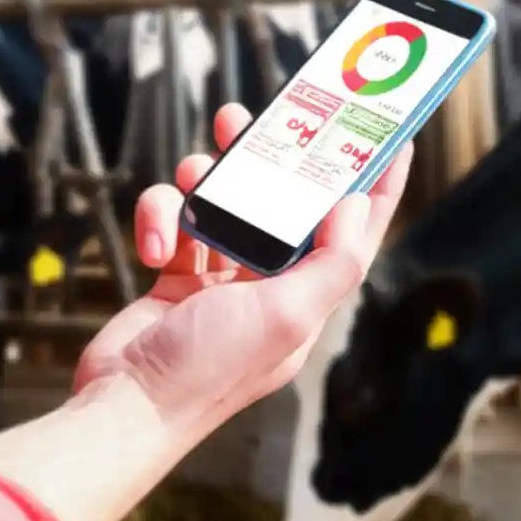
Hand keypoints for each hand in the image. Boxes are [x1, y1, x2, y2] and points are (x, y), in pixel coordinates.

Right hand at [73, 103, 412, 429]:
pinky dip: (161, 221)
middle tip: (262, 118)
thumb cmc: (209, 368)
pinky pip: (177, 220)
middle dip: (275, 158)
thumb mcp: (287, 315)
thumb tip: (357, 206)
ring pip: (226, 201)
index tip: (393, 138)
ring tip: (197, 170)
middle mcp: (270, 283)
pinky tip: (154, 245)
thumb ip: (332, 262)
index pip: (356, 233)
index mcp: (307, 296)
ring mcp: (222, 276)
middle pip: (286, 202)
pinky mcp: (177, 270)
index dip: (378, 186)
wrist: (127, 402)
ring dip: (210, 180)